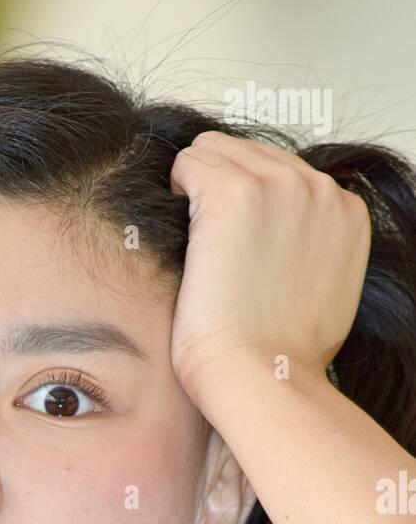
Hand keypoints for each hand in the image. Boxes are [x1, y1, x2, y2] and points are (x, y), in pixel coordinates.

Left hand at [168, 130, 370, 404]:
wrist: (262, 374)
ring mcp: (279, 184)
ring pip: (215, 149)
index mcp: (346, 209)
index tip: (233, 236)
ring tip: (193, 236)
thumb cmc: (282, 354)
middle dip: (221, 184)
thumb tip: (285, 242)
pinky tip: (179, 229)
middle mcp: (319, 187)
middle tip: (205, 236)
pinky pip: (189, 162)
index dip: (250, 199)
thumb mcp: (325, 290)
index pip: (284, 170)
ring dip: (197, 184)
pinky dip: (177, 189)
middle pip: (249, 151)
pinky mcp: (233, 192)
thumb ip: (315, 248)